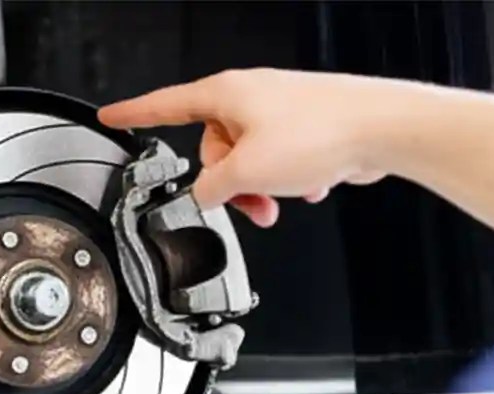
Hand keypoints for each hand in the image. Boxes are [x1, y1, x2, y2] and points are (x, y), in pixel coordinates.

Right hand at [99, 68, 395, 226]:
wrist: (382, 129)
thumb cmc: (321, 134)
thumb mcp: (246, 172)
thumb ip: (212, 188)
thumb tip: (206, 194)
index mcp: (227, 94)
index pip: (164, 105)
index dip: (133, 113)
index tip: (110, 116)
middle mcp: (251, 98)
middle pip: (212, 149)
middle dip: (228, 183)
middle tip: (248, 199)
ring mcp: (279, 113)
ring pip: (247, 162)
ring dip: (260, 189)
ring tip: (282, 198)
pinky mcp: (305, 130)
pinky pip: (277, 164)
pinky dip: (287, 181)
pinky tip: (307, 185)